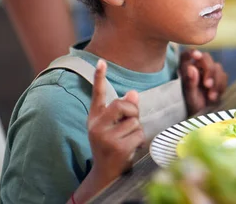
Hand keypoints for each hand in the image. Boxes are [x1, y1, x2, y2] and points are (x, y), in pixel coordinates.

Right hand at [87, 59, 144, 184]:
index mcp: (95, 117)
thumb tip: (133, 93)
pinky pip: (139, 133)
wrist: (106, 172)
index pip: (97, 94)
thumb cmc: (113, 144)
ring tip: (128, 139)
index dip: (99, 77)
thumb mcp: (114, 125)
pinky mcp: (117, 147)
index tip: (102, 62)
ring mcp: (105, 137)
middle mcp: (96, 126)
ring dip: (136, 129)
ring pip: (134, 120)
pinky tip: (131, 148)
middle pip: (121, 104)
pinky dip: (140, 140)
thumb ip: (123, 109)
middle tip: (131, 122)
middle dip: (132, 111)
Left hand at [179, 50, 227, 113]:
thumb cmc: (188, 106)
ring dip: (217, 80)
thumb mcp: (188, 97)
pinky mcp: (217, 79)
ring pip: (217, 66)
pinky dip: (221, 86)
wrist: (198, 118)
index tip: (196, 56)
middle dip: (210, 70)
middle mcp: (196, 68)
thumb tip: (192, 67)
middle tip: (207, 85)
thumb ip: (190, 82)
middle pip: (206, 58)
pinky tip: (214, 97)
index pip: (187, 54)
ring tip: (211, 96)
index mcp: (185, 69)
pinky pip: (224, 76)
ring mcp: (208, 73)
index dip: (192, 52)